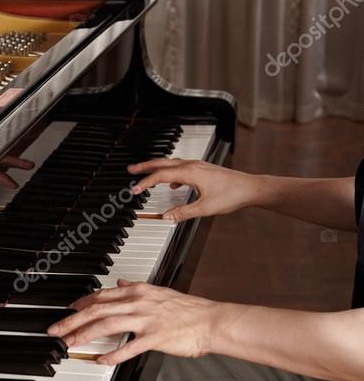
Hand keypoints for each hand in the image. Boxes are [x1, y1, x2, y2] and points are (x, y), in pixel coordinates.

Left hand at [47, 279, 223, 364]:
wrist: (211, 321)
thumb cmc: (188, 310)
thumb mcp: (159, 292)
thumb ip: (138, 289)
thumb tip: (122, 283)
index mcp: (138, 292)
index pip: (102, 295)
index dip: (81, 303)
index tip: (68, 311)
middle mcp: (138, 303)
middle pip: (97, 309)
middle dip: (73, 320)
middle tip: (56, 330)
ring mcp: (146, 320)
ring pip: (107, 325)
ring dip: (84, 334)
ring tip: (70, 343)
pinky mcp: (155, 337)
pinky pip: (129, 347)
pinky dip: (112, 354)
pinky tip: (100, 360)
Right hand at [129, 158, 260, 221]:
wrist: (249, 188)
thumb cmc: (232, 195)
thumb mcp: (205, 208)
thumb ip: (183, 212)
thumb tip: (167, 217)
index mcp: (190, 173)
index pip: (161, 176)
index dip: (146, 182)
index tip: (135, 190)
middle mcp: (192, 166)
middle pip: (163, 163)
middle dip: (145, 166)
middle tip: (131, 169)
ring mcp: (198, 166)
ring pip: (171, 163)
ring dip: (157, 168)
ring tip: (146, 173)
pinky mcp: (203, 169)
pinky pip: (181, 168)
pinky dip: (171, 173)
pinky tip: (173, 184)